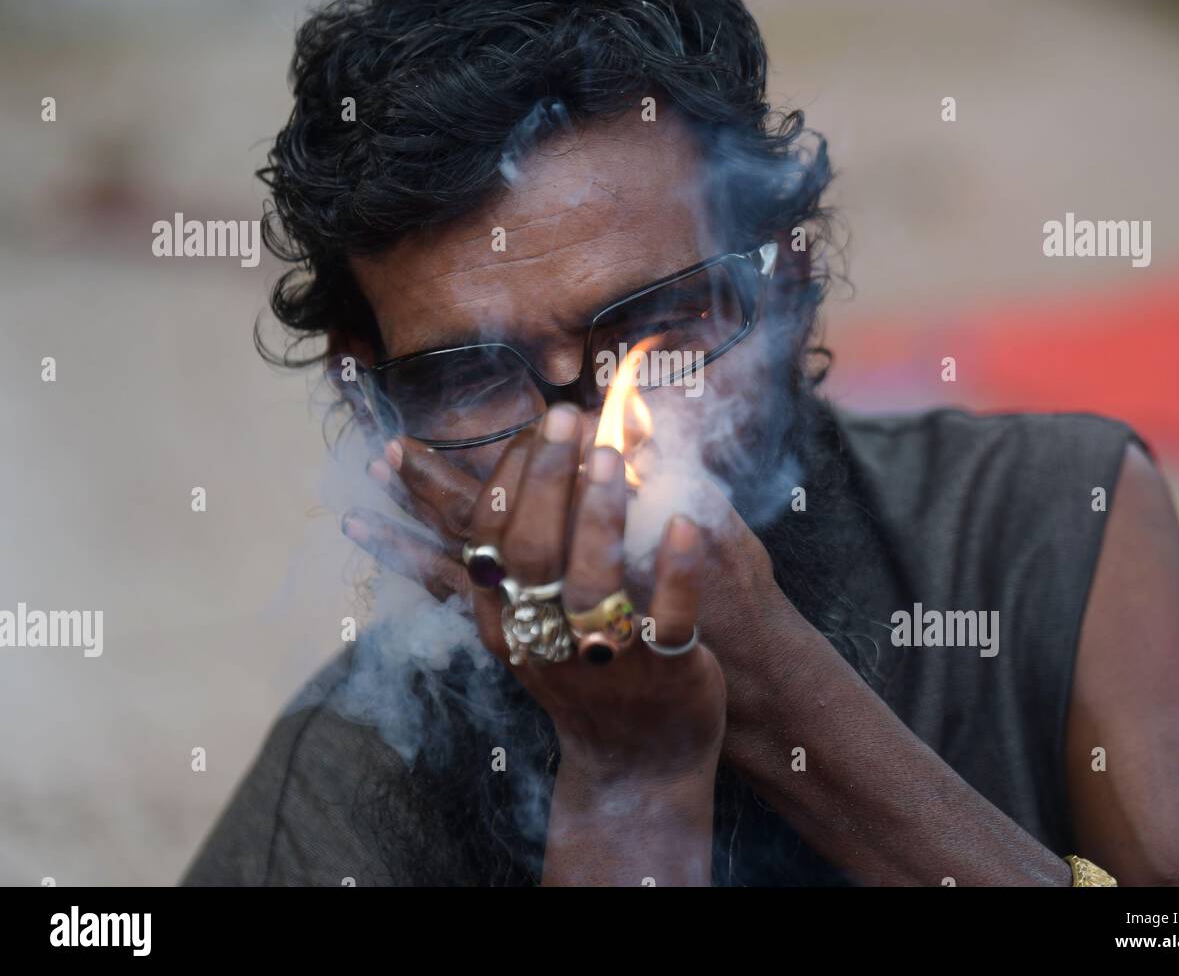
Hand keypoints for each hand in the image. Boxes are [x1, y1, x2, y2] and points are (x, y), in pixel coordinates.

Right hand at [344, 400, 725, 781]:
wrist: (636, 764)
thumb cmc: (582, 673)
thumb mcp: (528, 626)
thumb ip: (513, 563)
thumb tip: (489, 482)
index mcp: (507, 620)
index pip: (489, 538)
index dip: (510, 477)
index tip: (536, 426)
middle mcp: (545, 638)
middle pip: (532, 549)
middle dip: (546, 476)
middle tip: (565, 418)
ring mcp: (602, 658)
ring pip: (592, 580)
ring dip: (599, 512)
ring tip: (612, 454)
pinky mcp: (661, 671)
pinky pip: (667, 617)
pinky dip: (676, 568)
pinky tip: (685, 521)